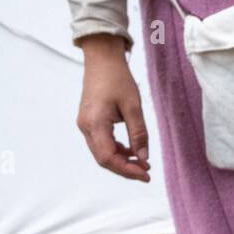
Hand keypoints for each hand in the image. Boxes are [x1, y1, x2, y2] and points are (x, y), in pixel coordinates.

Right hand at [76, 35, 150, 181]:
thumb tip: (144, 157)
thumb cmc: (117, 78)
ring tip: (143, 163)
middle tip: (147, 172)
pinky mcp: (90, 121)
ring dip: (122, 161)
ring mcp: (86, 124)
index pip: (108, 157)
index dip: (127, 170)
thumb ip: (139, 134)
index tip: (146, 174)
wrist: (102, 59)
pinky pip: (102, 143)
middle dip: (126, 168)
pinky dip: (117, 151)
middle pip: (104, 159)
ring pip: (103, 153)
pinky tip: (133, 151)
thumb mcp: (134, 107)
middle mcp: (86, 126)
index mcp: (95, 123)